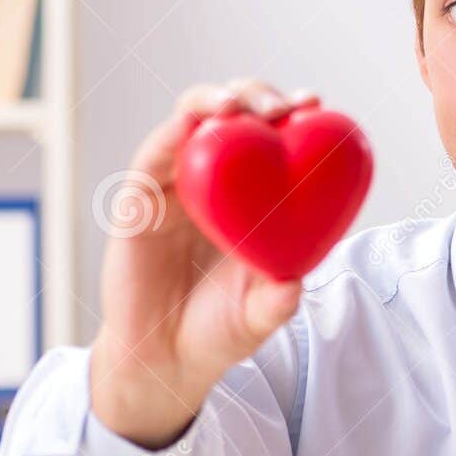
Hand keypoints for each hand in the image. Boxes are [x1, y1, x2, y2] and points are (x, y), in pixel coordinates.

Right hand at [89, 77, 320, 448]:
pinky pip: (152, 157)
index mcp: (252, 199)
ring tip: (235, 107)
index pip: (274, 140)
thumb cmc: (219, 332)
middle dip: (257, 95)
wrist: (164, 361)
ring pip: (190, 121)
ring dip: (212, 101)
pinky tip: (190, 126)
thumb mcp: (259, 317)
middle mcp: (215, 183)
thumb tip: (294, 285)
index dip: (294, 114)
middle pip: (234, 116)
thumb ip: (277, 302)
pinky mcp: (138, 200)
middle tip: (280, 106)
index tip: (317, 103)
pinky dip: (171, 135)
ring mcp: (175, 187)